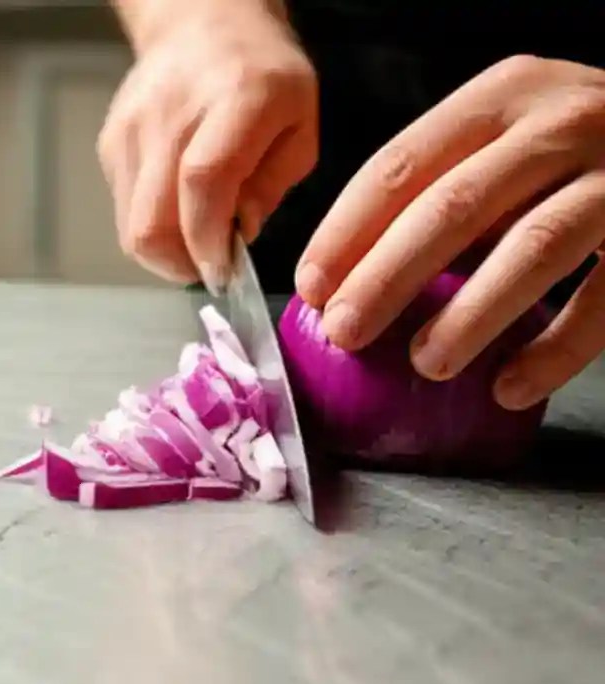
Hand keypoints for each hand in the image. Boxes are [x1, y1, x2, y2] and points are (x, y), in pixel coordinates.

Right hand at [97, 0, 317, 289]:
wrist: (200, 23)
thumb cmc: (261, 75)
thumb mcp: (299, 122)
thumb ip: (274, 183)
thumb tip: (240, 233)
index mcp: (235, 102)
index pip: (203, 182)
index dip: (207, 240)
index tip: (223, 272)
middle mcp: (173, 115)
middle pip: (151, 220)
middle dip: (180, 264)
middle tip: (208, 265)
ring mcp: (132, 130)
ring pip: (131, 226)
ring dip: (164, 251)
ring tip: (195, 240)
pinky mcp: (111, 143)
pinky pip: (125, 207)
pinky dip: (152, 223)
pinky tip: (177, 206)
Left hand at [296, 55, 604, 409]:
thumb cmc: (579, 153)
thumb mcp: (511, 142)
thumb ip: (445, 190)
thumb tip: (347, 281)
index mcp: (503, 94)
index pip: (401, 164)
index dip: (347, 230)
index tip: (311, 287)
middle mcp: (562, 120)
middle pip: (454, 205)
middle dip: (387, 276)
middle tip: (345, 333)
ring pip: (533, 246)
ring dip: (470, 314)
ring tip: (426, 364)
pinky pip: (604, 296)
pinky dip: (555, 348)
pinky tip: (510, 386)